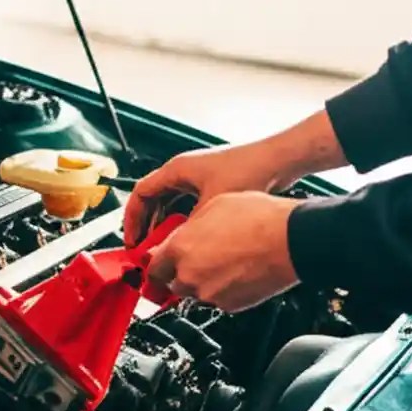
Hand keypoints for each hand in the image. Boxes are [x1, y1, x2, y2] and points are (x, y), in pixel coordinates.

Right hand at [123, 138, 292, 246]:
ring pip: (171, 204)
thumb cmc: (250, 170)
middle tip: (146, 250)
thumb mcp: (212, 206)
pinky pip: (187, 204)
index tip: (133, 240)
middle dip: (148, 226)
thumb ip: (189, 228)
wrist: (279, 160)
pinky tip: (187, 238)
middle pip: (154, 200)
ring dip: (165, 225)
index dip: (132, 219)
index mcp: (177, 169)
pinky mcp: (212, 184)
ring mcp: (199, 176)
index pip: (140, 194)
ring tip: (164, 247)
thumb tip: (175, 249)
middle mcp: (184, 171)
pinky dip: (182, 221)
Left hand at [146, 192, 300, 312]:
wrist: (290, 239)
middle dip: (179, 273)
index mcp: (180, 249)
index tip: (158, 264)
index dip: (157, 264)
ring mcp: (209, 294)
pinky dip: (222, 288)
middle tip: (196, 259)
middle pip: (171, 284)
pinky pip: (217, 299)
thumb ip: (189, 227)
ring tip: (223, 261)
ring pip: (195, 292)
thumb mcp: (214, 206)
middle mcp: (189, 276)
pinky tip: (237, 270)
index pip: (153, 267)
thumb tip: (180, 235)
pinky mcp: (229, 306)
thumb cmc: (257, 218)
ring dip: (202, 280)